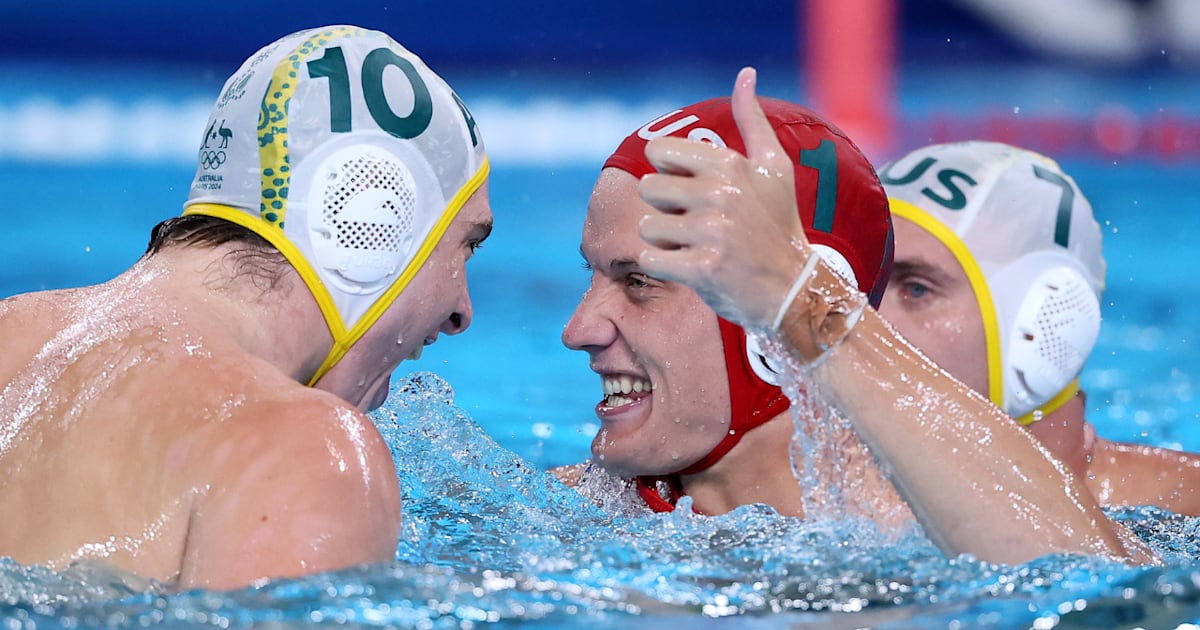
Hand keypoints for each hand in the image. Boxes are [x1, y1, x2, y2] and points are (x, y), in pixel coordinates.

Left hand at [637, 67, 810, 330]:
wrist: (795, 289)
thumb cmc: (778, 225)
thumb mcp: (773, 167)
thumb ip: (752, 119)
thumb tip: (745, 73)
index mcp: (730, 164)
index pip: (658, 153)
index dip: (668, 174)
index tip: (694, 192)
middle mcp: (720, 194)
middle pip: (647, 190)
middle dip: (666, 210)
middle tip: (700, 226)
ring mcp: (711, 233)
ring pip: (647, 227)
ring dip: (665, 242)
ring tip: (699, 247)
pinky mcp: (701, 269)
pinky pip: (650, 260)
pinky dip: (664, 267)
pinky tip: (694, 268)